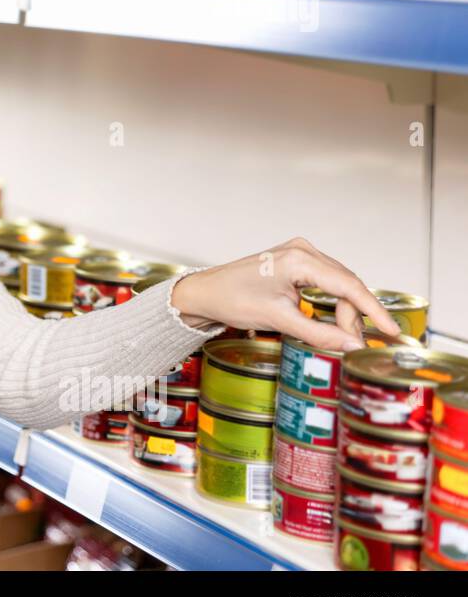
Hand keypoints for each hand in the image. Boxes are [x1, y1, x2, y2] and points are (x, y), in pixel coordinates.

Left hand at [169, 236, 402, 351]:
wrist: (205, 293)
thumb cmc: (232, 300)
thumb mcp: (278, 320)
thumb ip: (318, 334)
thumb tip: (352, 346)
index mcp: (300, 259)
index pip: (349, 286)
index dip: (374, 310)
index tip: (392, 331)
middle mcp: (303, 250)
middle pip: (347, 286)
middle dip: (354, 317)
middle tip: (353, 345)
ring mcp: (300, 254)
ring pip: (339, 285)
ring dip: (344, 312)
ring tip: (341, 337)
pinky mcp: (296, 262)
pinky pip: (327, 283)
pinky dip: (333, 303)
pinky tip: (333, 322)